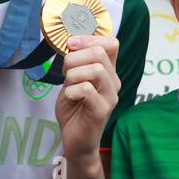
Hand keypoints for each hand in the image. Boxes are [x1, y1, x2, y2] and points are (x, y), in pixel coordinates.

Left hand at [54, 34, 119, 161]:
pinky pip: (86, 89)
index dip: (89, 39)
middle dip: (75, 57)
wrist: (74, 140)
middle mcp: (113, 82)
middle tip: (66, 72)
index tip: (70, 45)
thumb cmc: (73, 110)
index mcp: (108, 72)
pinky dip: (72, 91)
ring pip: (95, 69)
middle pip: (100, 52)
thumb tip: (71, 42)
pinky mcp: (102, 110)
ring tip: (68, 87)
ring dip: (73, 75)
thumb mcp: (72, 81)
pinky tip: (71, 99)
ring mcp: (110, 96)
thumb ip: (75, 64)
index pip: (111, 43)